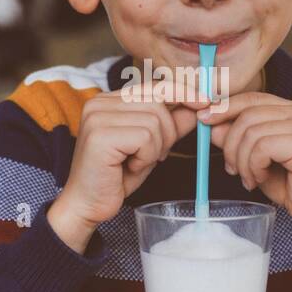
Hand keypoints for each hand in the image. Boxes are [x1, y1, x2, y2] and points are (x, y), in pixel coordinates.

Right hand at [48, 88, 201, 252]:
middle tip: (154, 155)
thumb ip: (172, 124)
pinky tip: (130, 167)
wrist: (88, 206)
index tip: (204, 102)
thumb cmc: (117, 177)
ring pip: (154, 121)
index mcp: (109, 100)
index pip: (154, 85)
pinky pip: (146, 137)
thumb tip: (199, 105)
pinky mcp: (100, 135)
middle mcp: (99, 102)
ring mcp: (97, 116)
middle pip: (158, 101)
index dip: (182, 92)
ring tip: (137, 162)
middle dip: (168, 132)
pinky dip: (146, 156)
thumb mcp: (151, 147)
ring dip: (155, 148)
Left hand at [196, 91, 291, 242]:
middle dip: (230, 144)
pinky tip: (260, 179)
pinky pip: (262, 147)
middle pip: (247, 114)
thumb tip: (210, 124)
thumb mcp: (255, 158)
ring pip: (252, 132)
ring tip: (249, 178)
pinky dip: (254, 166)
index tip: (202, 119)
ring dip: (242, 160)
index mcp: (291, 109)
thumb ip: (236, 139)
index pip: (251, 98)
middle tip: (231, 168)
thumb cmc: (290, 184)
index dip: (224, 107)